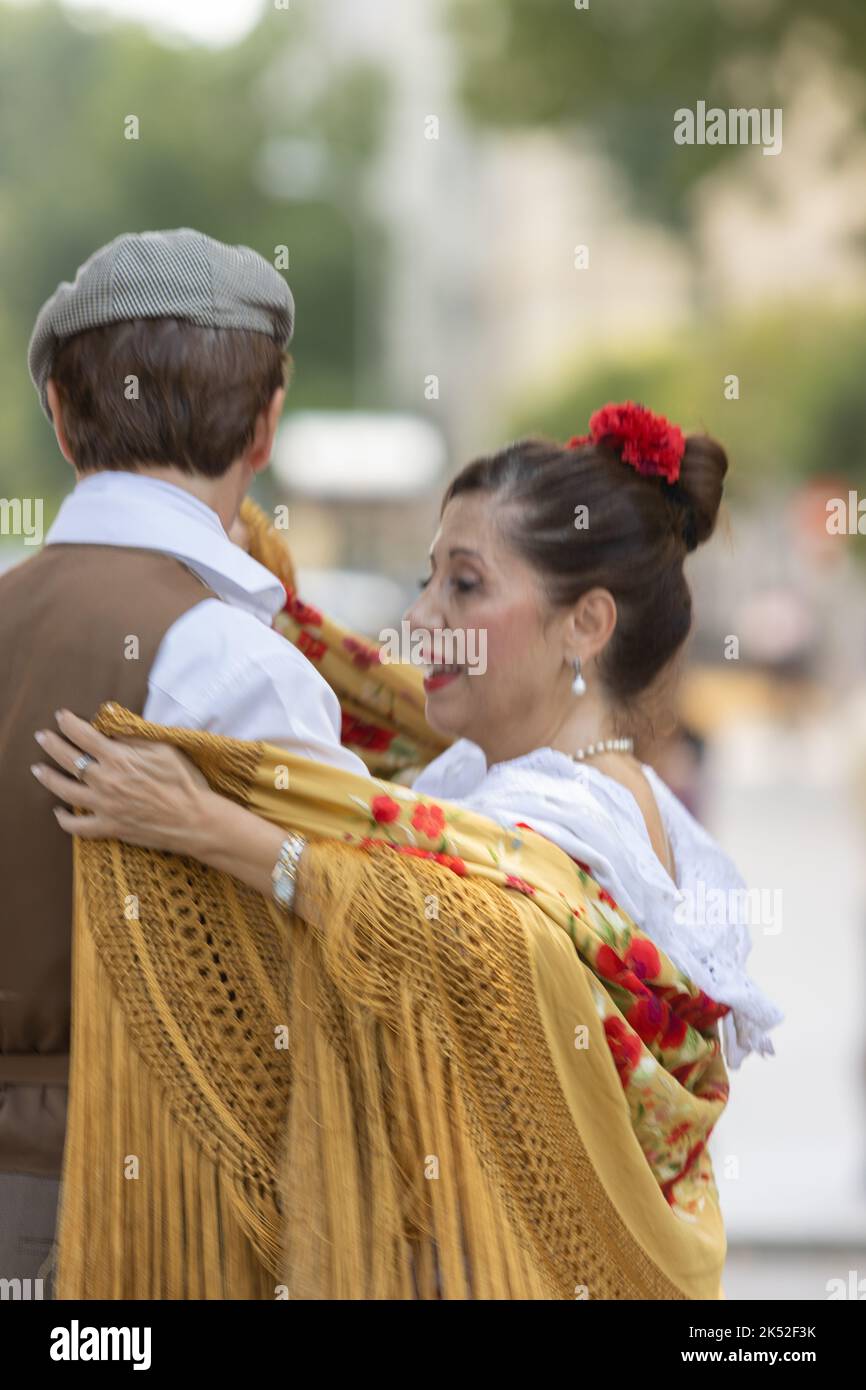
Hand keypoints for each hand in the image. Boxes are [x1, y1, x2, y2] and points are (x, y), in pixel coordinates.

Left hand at [31, 709, 214, 854]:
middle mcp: (106, 781)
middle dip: (51, 745)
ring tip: (37, 769)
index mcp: (119, 758)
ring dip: (48, 778)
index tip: (60, 716)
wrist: (194, 820)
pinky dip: (63, 820)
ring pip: (65, 791)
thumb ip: (134, 739)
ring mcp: (104, 806)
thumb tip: (112, 732)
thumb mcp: (164, 749)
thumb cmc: (184, 782)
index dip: (69, 724)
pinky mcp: (109, 827)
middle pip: (68, 760)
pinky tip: (58, 811)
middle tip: (41, 736)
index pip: (84, 736)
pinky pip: (77, 826)